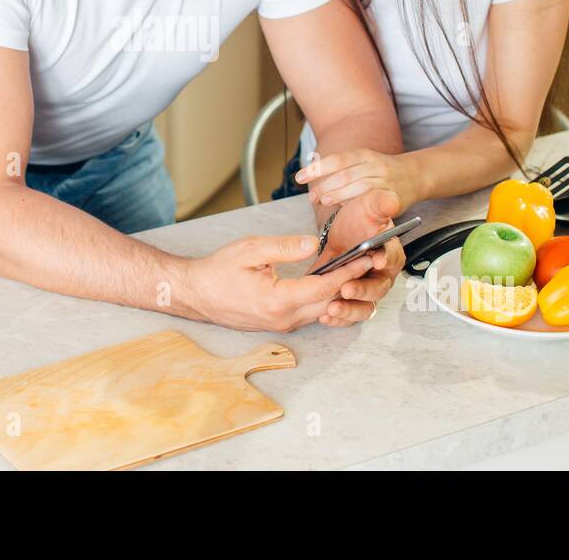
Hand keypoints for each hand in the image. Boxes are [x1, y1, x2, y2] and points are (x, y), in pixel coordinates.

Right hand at [183, 233, 372, 331]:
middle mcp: (284, 318)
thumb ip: (285, 247)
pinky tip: (332, 282)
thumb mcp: (251, 250)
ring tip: (357, 270)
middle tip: (371, 262)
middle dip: (352, 283)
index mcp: (278, 300)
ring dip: (341, 292)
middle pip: (330, 303)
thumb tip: (315, 245)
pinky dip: (325, 298)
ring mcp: (282, 324)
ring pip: (322, 310)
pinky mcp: (280, 323)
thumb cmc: (219, 270)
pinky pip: (310, 312)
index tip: (366, 257)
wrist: (196, 294)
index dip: (348, 271)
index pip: (324, 287)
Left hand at [296, 147, 416, 211]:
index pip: (336, 160)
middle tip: (312, 196)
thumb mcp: (363, 162)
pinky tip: (345, 207)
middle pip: (345, 174)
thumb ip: (342, 169)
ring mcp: (384, 180)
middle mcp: (374, 164)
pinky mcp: (392, 195)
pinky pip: (372, 199)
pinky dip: (356, 203)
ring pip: (358, 186)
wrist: (415, 175)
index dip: (316, 168)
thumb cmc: (382, 171)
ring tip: (323, 200)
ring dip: (338, 194)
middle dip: (324, 185)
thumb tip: (314, 176)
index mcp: (363, 155)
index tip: (299, 177)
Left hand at [308, 191, 406, 326]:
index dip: (386, 260)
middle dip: (363, 290)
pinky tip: (324, 316)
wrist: (345, 229)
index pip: (393, 258)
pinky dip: (338, 318)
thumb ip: (381, 203)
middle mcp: (382, 275)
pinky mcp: (351, 299)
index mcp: (390, 252)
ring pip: (364, 307)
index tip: (376, 261)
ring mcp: (367, 290)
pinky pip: (349, 314)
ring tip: (331, 309)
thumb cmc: (362, 218)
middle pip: (378, 288)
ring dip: (349, 310)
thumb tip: (392, 202)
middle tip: (347, 289)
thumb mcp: (370, 205)